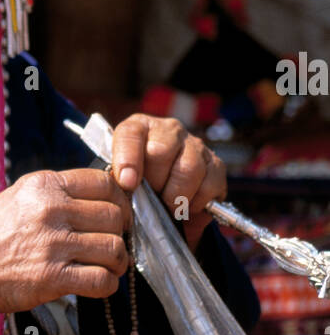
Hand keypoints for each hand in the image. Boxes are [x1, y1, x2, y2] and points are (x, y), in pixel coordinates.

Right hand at [0, 167, 131, 334]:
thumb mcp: (16, 197)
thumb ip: (54, 193)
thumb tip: (95, 196)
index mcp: (43, 185)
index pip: (103, 182)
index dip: (118, 199)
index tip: (117, 213)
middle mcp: (50, 211)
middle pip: (113, 215)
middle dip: (120, 231)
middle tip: (113, 242)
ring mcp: (53, 245)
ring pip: (114, 248)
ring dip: (117, 260)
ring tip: (109, 265)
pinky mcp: (54, 278)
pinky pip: (102, 280)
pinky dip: (108, 284)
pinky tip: (99, 283)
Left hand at [110, 115, 226, 250]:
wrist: (167, 191)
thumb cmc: (140, 183)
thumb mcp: (122, 178)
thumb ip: (120, 181)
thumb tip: (126, 190)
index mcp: (139, 128)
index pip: (130, 134)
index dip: (128, 160)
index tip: (128, 184)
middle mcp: (169, 130)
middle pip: (160, 151)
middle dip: (153, 182)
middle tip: (150, 199)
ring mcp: (195, 144)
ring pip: (189, 169)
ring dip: (176, 195)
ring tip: (168, 207)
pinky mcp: (215, 163)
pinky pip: (210, 184)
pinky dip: (197, 202)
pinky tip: (187, 205)